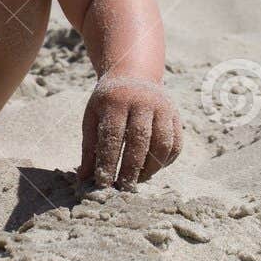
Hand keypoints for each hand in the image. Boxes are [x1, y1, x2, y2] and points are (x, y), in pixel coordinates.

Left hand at [80, 73, 181, 188]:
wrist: (134, 73)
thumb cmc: (109, 101)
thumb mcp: (93, 116)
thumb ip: (89, 146)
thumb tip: (84, 178)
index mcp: (117, 101)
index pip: (113, 136)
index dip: (108, 162)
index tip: (103, 183)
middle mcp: (143, 102)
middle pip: (140, 140)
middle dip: (131, 168)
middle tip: (123, 187)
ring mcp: (163, 107)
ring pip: (163, 143)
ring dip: (152, 167)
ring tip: (139, 180)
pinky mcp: (176, 115)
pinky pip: (176, 142)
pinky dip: (167, 160)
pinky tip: (154, 170)